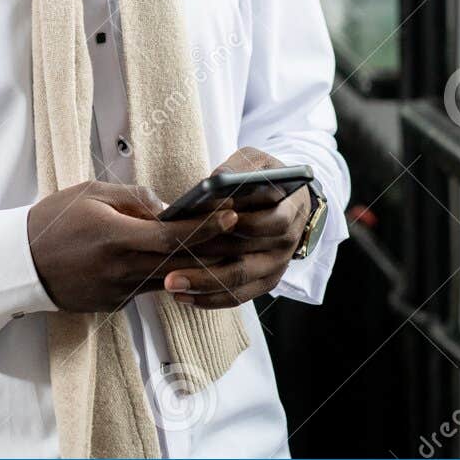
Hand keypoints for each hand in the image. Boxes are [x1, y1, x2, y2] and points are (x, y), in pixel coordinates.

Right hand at [27, 181, 238, 313]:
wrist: (20, 264)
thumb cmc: (53, 221)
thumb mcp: (91, 194)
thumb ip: (134, 199)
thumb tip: (169, 208)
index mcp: (116, 238)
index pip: (173, 236)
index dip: (206, 227)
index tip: (231, 214)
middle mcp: (122, 270)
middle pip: (182, 264)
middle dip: (215, 249)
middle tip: (241, 234)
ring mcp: (120, 291)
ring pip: (171, 280)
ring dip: (196, 265)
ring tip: (217, 246)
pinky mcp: (116, 304)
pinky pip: (150, 287)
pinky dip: (167, 274)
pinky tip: (176, 261)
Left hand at [162, 147, 311, 308]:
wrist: (286, 199)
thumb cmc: (263, 176)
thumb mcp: (255, 160)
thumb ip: (237, 167)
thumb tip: (212, 183)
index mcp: (290, 210)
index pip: (264, 223)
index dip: (232, 226)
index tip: (197, 227)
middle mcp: (286, 242)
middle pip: (246, 260)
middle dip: (207, 264)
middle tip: (169, 266)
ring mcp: (277, 264)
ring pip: (240, 281)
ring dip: (204, 285)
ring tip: (172, 285)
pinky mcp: (266, 281)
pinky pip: (239, 296)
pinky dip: (211, 299)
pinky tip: (183, 297)